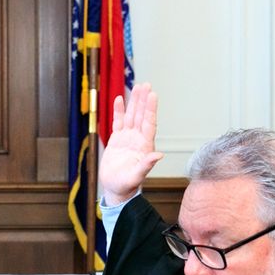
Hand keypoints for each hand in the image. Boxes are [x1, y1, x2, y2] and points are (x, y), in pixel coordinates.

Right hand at [97, 82, 162, 206]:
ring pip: (131, 116)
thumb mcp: (137, 176)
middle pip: (141, 116)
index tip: (152, 95)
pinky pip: (118, 122)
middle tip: (146, 85)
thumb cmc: (127, 185)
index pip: (149, 123)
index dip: (150, 109)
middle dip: (143, 100)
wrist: (115, 190)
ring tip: (137, 87)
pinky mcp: (117, 140)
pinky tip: (119, 100)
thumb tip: (159, 155)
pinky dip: (118, 111)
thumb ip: (147, 165)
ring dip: (134, 102)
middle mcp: (137, 139)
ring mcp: (127, 138)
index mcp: (144, 146)